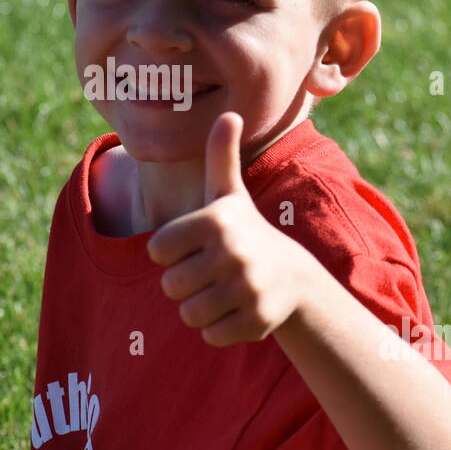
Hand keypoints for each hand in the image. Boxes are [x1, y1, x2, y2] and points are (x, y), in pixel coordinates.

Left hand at [146, 112, 314, 346]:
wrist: (294, 278)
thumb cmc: (245, 232)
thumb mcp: (229, 195)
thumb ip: (220, 156)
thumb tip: (227, 113)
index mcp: (216, 221)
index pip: (156, 250)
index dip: (170, 253)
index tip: (194, 247)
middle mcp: (233, 253)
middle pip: (169, 286)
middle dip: (183, 285)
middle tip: (208, 274)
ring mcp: (247, 289)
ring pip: (187, 314)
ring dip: (198, 309)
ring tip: (220, 293)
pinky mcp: (256, 322)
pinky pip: (210, 336)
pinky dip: (218, 330)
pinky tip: (235, 311)